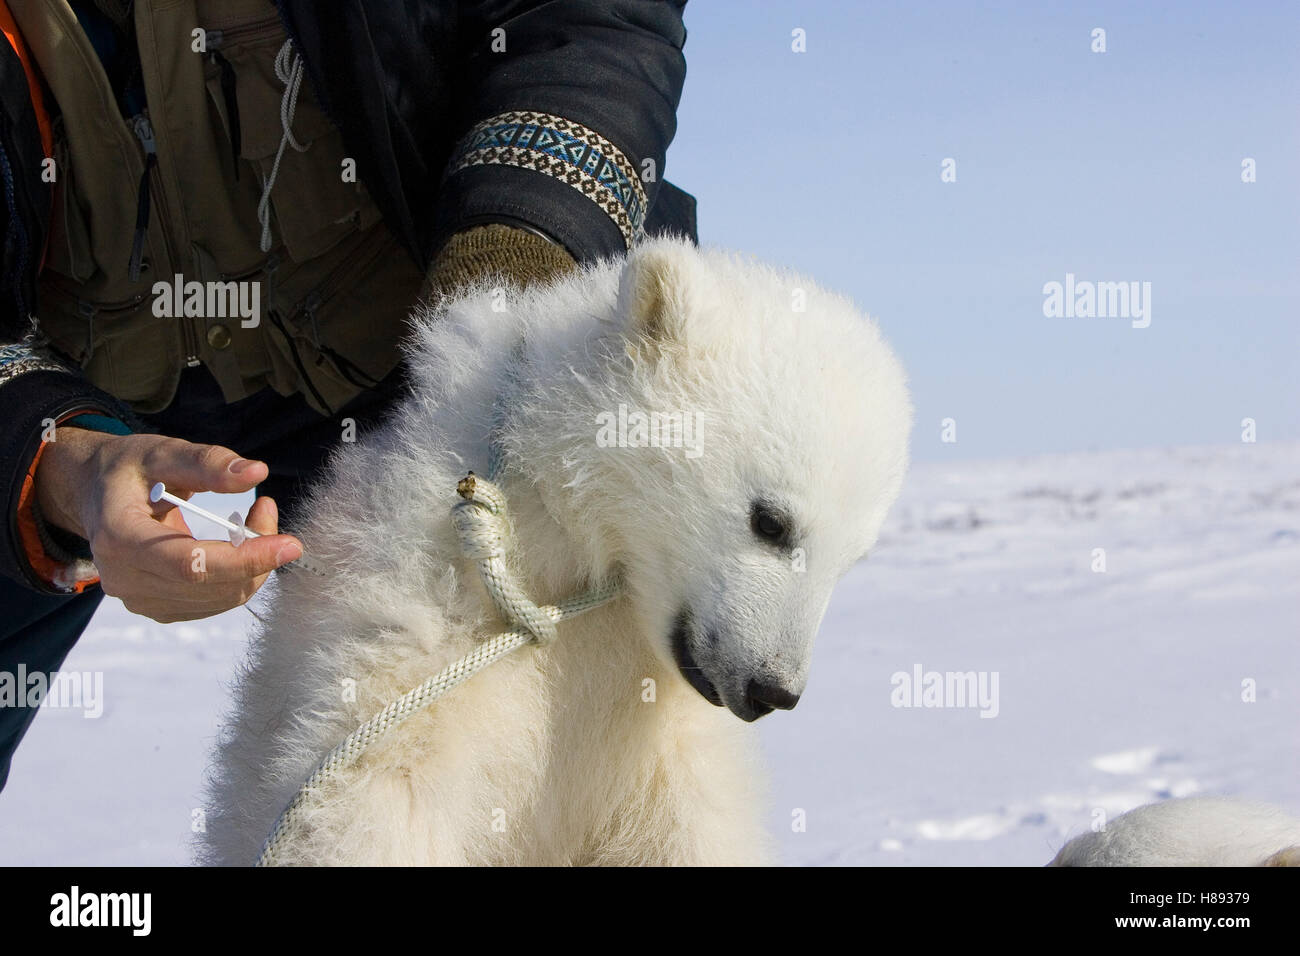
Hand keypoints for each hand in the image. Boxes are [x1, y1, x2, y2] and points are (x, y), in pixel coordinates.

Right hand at [35, 429, 302, 622]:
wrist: (96, 495)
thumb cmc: (129, 470)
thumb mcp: (162, 452)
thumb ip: (207, 462)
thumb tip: (257, 472)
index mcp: (120, 537)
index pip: (192, 563)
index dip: (246, 558)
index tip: (291, 544)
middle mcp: (124, 579)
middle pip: (212, 584)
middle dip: (257, 553)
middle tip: (267, 508)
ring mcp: (140, 600)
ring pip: (221, 598)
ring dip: (253, 563)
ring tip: (254, 517)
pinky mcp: (158, 608)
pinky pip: (215, 602)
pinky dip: (239, 575)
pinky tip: (238, 542)